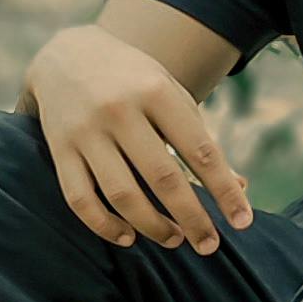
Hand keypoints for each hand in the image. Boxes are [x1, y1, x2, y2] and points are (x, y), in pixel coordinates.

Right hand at [23, 23, 250, 253]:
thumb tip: (240, 187)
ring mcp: (86, 131)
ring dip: (152, 226)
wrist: (67, 56)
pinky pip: (80, 199)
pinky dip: (104, 226)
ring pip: (121, 194)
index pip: (199, 149)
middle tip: (209, 246)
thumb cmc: (134, 83)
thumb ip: (200, 139)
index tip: (242, 222)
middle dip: (192, 218)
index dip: (224, 190)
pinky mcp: (60, 150)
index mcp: (155, 91)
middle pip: (162, 177)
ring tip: (174, 239)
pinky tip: (127, 237)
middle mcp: (119, 109)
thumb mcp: (170, 97)